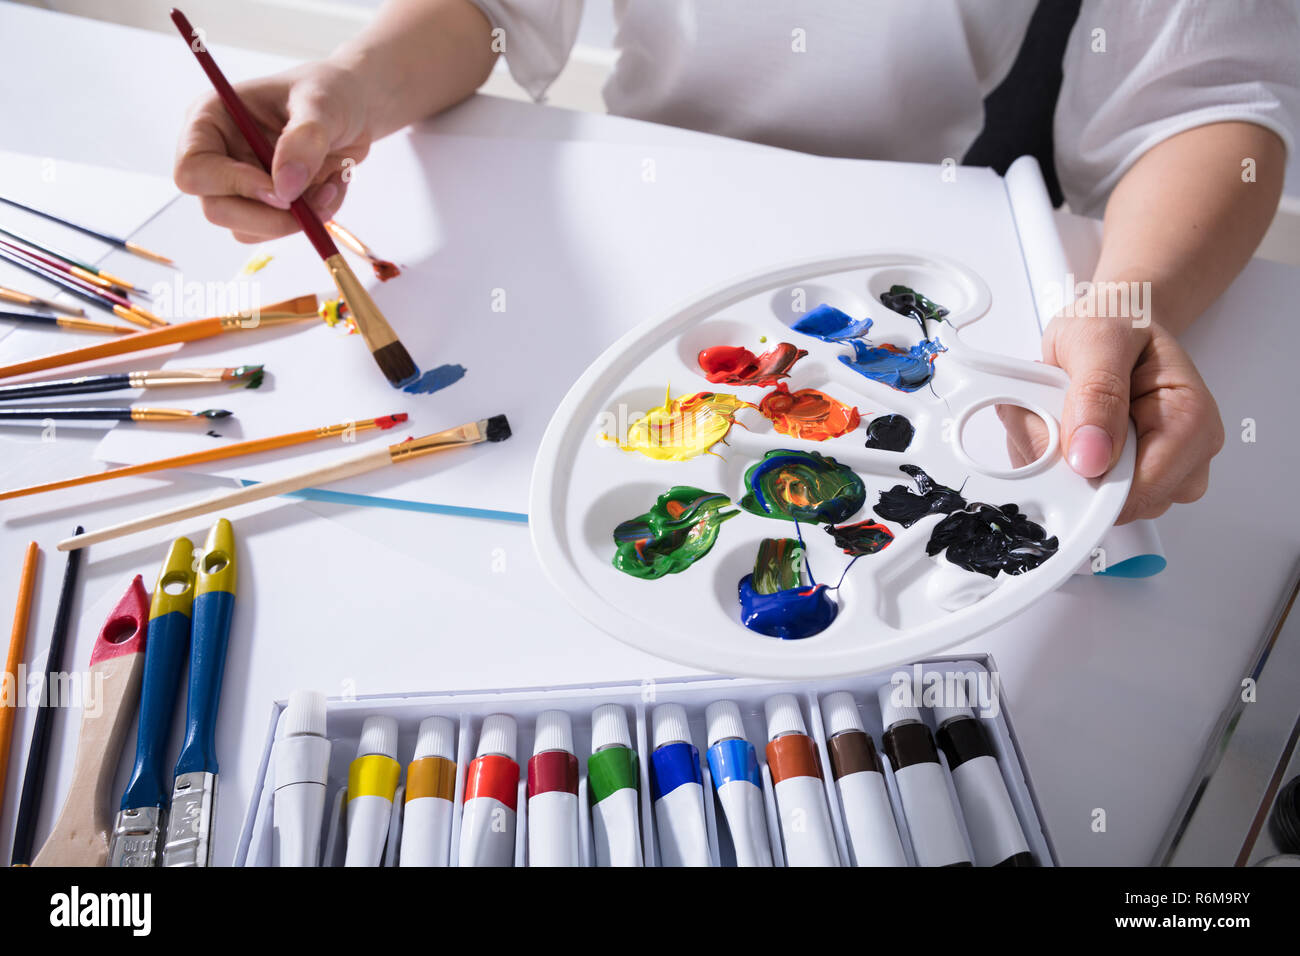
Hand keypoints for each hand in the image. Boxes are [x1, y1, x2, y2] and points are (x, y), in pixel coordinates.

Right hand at [174, 61, 372, 241]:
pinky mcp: (265, 203)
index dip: (232, 186)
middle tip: (314, 206)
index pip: (192, 171)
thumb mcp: (322, 105)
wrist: (355, 108)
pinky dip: (311, 219)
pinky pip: (278, 231)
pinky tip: (329, 187)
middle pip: (216, 210)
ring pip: (247, 229)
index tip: (280, 189)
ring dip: (295, 221)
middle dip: (269, 218)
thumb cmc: (330, 92)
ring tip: (329, 185)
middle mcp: (218, 155)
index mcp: (212, 120)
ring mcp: (240, 184)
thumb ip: (303, 141)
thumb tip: (283, 190)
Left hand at [998, 310, 1224, 523]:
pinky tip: (1058, 429)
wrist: (1117, 316)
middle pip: (1119, 503)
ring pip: (1094, 501)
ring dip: (1058, 466)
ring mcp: (1158, 467)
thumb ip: (1095, 395)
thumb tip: (1091, 458)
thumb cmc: (1117, 321)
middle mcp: (1185, 452)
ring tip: (1056, 415)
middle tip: (1048, 416)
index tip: (1052, 451)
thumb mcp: (1097, 339)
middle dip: (1068, 468)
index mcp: (1189, 418)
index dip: (1092, 481)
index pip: (1145, 489)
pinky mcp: (1126, 472)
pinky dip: (1056, 464)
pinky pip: (1080, 489)